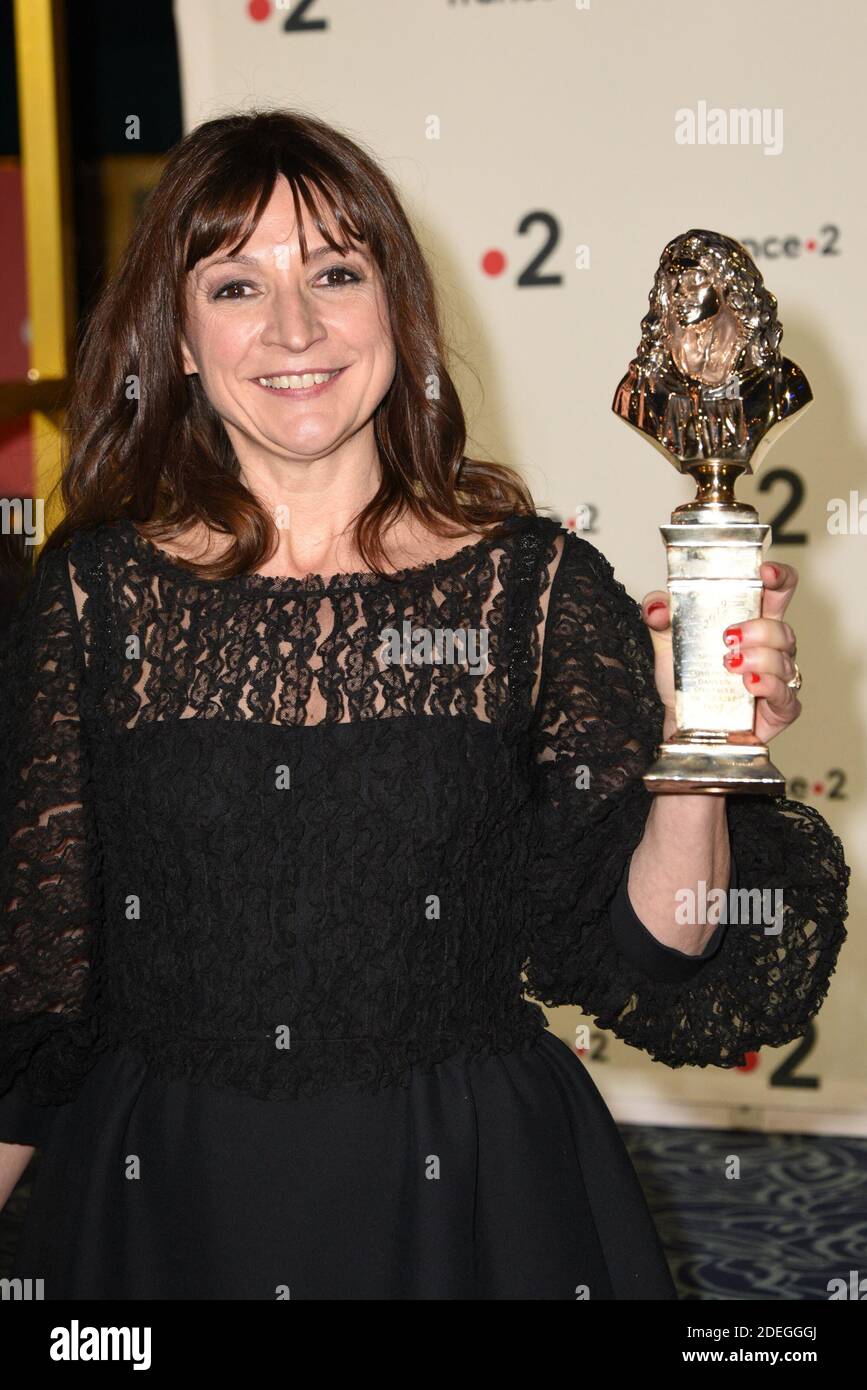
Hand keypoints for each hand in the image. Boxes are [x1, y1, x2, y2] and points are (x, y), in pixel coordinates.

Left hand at [641, 561, 801, 746]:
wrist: (681, 721)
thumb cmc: (685, 678)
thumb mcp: (667, 641)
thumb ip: (660, 616)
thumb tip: (656, 605)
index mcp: (750, 621)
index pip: (777, 590)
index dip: (779, 577)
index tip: (765, 573)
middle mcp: (769, 647)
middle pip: (783, 627)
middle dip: (761, 628)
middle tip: (729, 636)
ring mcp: (777, 677)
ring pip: (785, 659)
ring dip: (759, 659)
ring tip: (730, 663)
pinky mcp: (779, 708)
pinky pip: (786, 695)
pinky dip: (769, 686)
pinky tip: (749, 685)